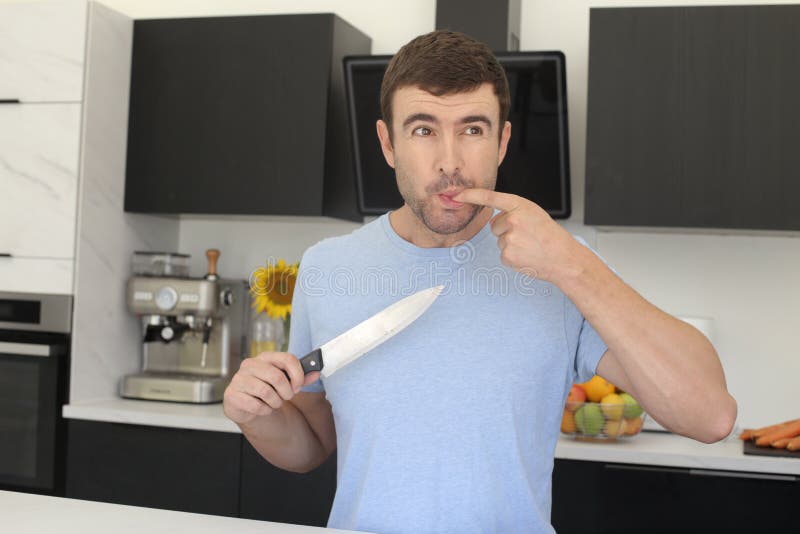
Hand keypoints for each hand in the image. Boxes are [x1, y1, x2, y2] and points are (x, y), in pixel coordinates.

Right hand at [223, 351, 320, 424]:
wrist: (247, 406)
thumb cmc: (268, 390)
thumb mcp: (286, 382)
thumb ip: (301, 377)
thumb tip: (316, 372)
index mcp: (265, 357)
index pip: (287, 359)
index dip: (298, 374)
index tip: (299, 386)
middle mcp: (250, 364)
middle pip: (277, 377)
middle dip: (287, 392)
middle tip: (286, 397)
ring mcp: (239, 379)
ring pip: (266, 392)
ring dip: (275, 402)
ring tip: (274, 403)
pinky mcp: (232, 395)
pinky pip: (255, 405)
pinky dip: (264, 410)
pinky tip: (263, 408)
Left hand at [451, 188, 584, 283]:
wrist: (563, 258)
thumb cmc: (550, 235)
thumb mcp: (534, 214)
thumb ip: (512, 212)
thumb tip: (494, 222)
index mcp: (520, 206)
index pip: (490, 197)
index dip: (471, 195)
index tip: (458, 195)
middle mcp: (512, 220)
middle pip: (494, 225)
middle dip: (507, 230)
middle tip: (527, 235)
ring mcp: (509, 238)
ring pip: (499, 240)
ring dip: (511, 243)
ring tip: (530, 245)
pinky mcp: (507, 255)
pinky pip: (502, 254)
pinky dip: (513, 255)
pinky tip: (527, 255)